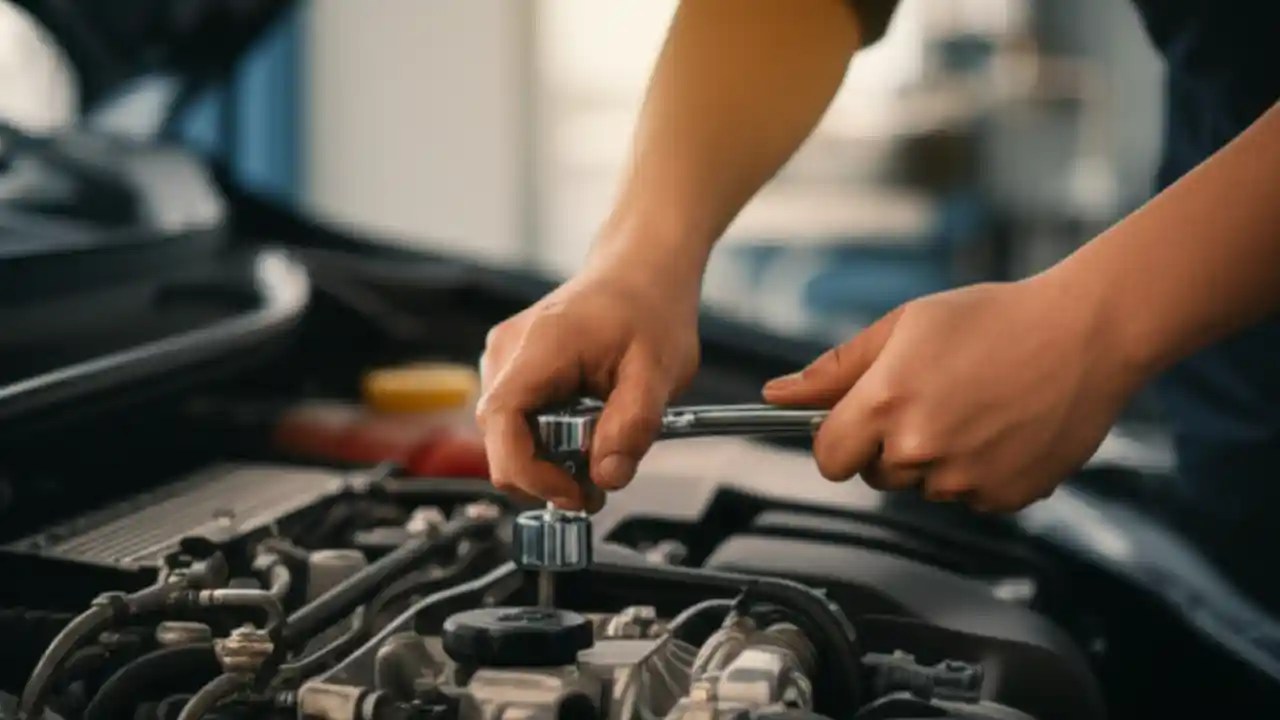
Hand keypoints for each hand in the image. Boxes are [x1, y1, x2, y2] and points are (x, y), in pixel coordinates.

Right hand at [477, 263, 700, 510]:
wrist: (642, 270)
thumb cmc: (649, 307)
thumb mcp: (660, 371)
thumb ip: (634, 426)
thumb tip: (606, 476)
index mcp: (540, 346)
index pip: (502, 420)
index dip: (528, 471)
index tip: (571, 492)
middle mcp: (508, 351)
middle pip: (502, 439)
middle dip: (547, 474)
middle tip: (598, 482)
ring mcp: (505, 359)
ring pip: (508, 436)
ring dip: (549, 459)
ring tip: (599, 450)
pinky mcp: (513, 369)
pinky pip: (518, 422)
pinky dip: (548, 440)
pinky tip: (584, 430)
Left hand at [762, 277, 1142, 511]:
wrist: (1085, 334)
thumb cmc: (992, 319)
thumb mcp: (903, 327)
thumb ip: (834, 370)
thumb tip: (775, 395)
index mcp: (886, 404)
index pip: (828, 457)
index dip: (838, 439)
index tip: (857, 422)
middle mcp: (921, 450)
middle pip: (874, 474)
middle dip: (890, 445)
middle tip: (932, 397)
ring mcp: (965, 481)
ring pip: (923, 487)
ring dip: (935, 459)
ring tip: (974, 405)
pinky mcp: (1004, 498)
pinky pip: (968, 496)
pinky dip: (978, 471)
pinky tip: (1003, 426)